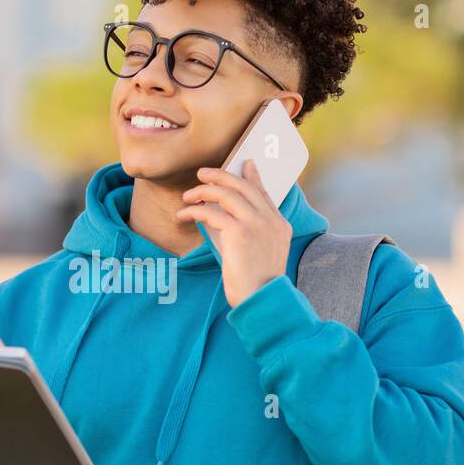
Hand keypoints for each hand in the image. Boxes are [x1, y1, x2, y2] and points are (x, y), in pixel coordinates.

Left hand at [175, 160, 290, 306]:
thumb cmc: (257, 285)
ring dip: (203, 191)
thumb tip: (222, 220)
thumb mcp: (260, 254)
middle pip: (244, 186)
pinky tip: (183, 215)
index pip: (264, 193)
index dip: (252, 177)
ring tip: (188, 195)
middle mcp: (271, 220)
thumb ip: (249, 234)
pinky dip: (194, 211)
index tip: (244, 165)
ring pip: (226, 194)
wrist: (262, 299)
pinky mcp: (239, 232)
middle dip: (221, 175)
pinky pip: (212, 212)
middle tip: (203, 173)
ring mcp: (257, 224)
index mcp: (280, 225)